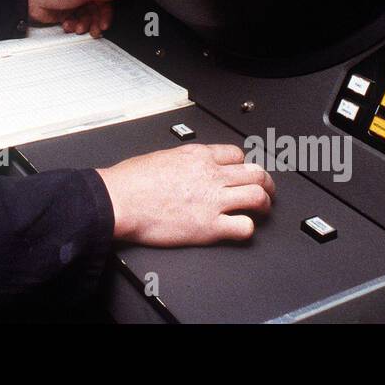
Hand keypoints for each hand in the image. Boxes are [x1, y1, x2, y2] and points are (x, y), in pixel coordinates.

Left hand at [25, 0, 125, 36]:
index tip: (105, 22)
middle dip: (95, 22)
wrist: (31, 0)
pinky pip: (77, 23)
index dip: (106, 12)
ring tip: (77, 27)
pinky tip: (67, 24)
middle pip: (97, 12)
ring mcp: (74, 4)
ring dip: (83, 25)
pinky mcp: (66, 14)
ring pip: (87, 19)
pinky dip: (73, 26)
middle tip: (94, 30)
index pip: (105, 0)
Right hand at [95, 144, 274, 245]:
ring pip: (258, 197)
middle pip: (256, 173)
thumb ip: (181, 161)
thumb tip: (186, 167)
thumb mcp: (160, 156)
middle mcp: (210, 175)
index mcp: (197, 156)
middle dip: (266, 183)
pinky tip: (240, 229)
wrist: (118, 200)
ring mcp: (213, 201)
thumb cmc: (130, 181)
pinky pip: (245, 227)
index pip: (237, 155)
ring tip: (262, 211)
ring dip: (264, 205)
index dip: (243, 165)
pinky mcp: (209, 227)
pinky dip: (248, 229)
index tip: (242, 172)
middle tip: (266, 191)